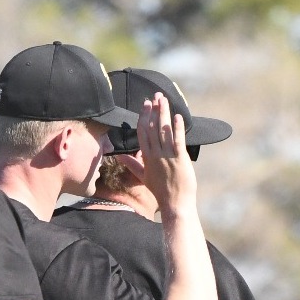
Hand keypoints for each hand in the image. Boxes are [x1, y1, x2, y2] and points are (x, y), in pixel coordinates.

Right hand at [137, 93, 196, 216]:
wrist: (175, 204)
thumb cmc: (160, 191)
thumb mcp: (143, 177)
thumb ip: (132, 164)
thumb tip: (120, 156)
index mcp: (146, 157)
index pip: (142, 131)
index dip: (144, 116)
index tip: (146, 104)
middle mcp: (155, 154)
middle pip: (152, 127)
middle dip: (154, 109)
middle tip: (156, 95)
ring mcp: (167, 156)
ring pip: (163, 130)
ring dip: (164, 113)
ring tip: (165, 100)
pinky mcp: (180, 159)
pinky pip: (177, 140)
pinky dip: (177, 128)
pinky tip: (177, 116)